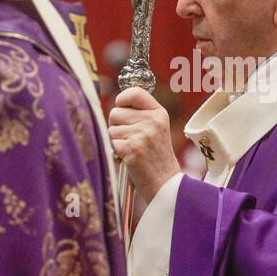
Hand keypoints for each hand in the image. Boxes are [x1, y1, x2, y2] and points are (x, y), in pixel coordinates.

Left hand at [108, 87, 180, 205]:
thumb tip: (117, 103)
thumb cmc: (156, 156)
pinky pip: (112, 143)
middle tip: (130, 138)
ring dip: (116, 141)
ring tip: (132, 149)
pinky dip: (117, 153)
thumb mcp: (157, 128)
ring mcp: (143, 134)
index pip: (134, 92)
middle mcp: (152, 121)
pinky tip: (130, 158)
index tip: (122, 108)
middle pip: (115, 112)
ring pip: (111, 129)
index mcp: (159, 113)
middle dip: (117, 126)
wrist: (165, 183)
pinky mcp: (133, 148)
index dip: (122, 99)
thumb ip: (141, 114)